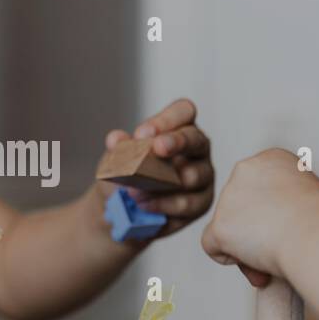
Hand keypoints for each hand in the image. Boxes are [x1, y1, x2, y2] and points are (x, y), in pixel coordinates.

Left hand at [101, 98, 214, 237]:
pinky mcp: (200, 203)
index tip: (144, 132)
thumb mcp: (117, 159)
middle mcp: (196, 149)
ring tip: (136, 190)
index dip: (167, 119)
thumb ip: (119, 148)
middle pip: (196, 140)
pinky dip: (164, 205)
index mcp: (178, 128)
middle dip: (178, 142)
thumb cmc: (127, 174)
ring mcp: (202, 176)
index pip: (183, 111)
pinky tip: (145, 206)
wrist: (122, 208)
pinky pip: (188, 204)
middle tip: (157, 148)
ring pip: (195, 176)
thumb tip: (116, 139)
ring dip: (165, 182)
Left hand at [199, 148, 318, 286]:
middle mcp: (245, 169)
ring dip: (245, 246)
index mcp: (270, 159)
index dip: (272, 214)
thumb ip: (283, 201)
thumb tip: (265, 222)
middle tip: (283, 244)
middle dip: (253, 230)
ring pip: (226, 228)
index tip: (297, 223)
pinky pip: (212, 246)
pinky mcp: (220, 224)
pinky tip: (257, 262)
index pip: (255, 191)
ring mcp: (229, 196)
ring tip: (276, 252)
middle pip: (237, 208)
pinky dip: (230, 259)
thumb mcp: (310, 198)